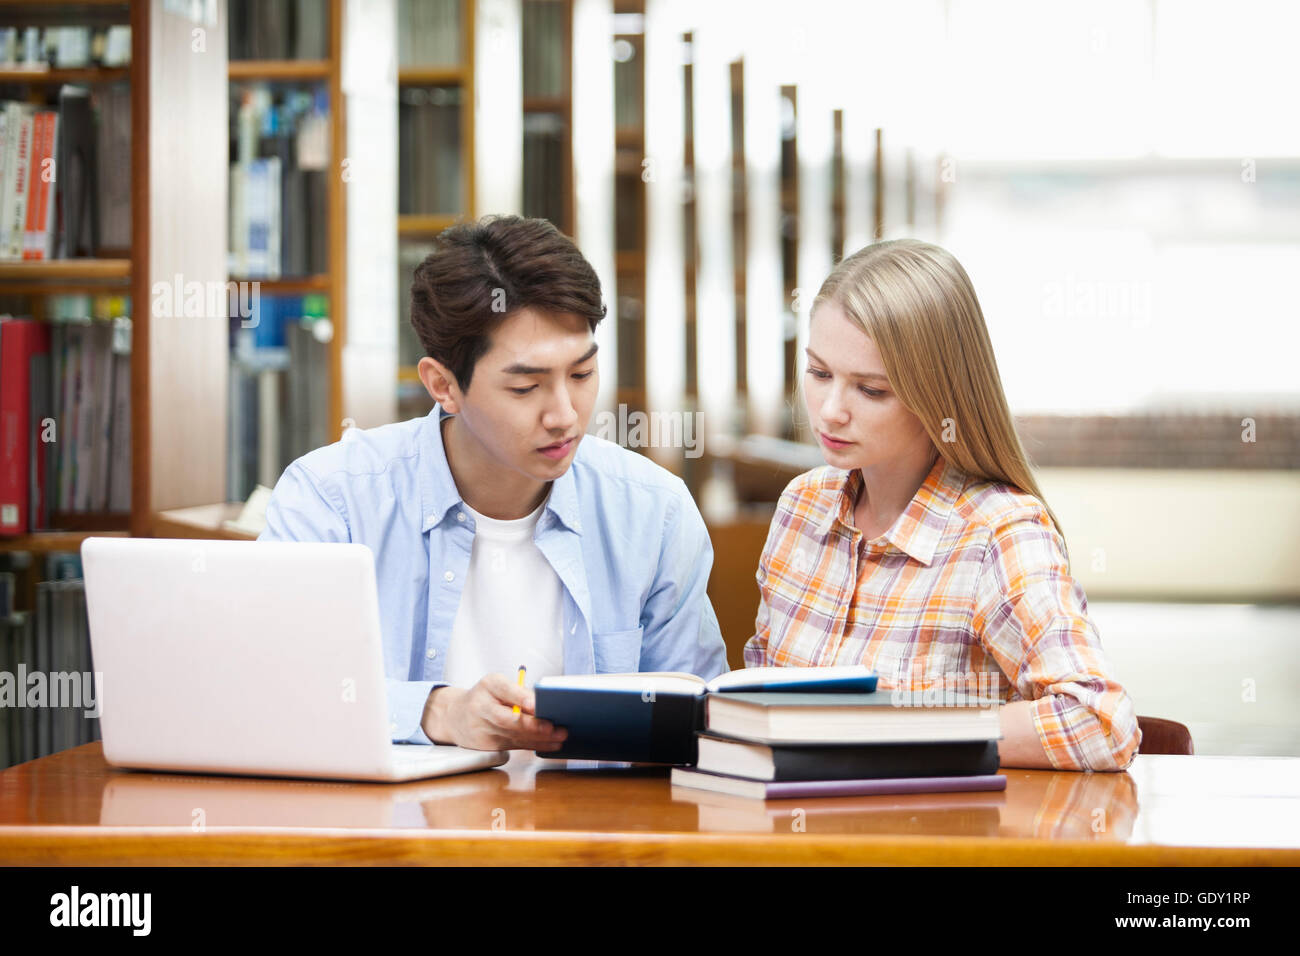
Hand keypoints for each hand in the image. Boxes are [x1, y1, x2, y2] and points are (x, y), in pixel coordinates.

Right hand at [420, 674, 568, 751]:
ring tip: (560, 736)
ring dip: (539, 738)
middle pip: (508, 719)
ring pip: (513, 736)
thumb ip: (518, 692)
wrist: (454, 716)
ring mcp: (483, 730)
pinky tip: (551, 744)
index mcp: (488, 686)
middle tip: (554, 727)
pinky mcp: (488, 746)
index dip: (520, 698)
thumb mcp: (496, 685)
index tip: (536, 704)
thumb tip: (543, 702)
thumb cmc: (484, 697)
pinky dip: (535, 745)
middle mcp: (482, 708)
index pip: (503, 689)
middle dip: (532, 725)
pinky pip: (514, 746)